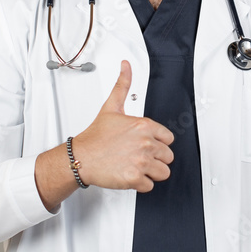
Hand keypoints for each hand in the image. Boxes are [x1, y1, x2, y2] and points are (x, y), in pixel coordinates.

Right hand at [72, 60, 173, 191]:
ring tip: (136, 166)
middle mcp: (145, 143)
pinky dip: (141, 184)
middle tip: (139, 157)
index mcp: (144, 126)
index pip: (169, 139)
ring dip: (151, 172)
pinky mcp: (135, 179)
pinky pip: (150, 185)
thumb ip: (122, 85)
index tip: (146, 144)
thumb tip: (126, 65)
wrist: (81, 157)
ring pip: (163, 172)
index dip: (158, 143)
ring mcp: (141, 162)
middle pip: (167, 157)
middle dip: (155, 158)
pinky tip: (130, 175)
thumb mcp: (111, 107)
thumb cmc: (96, 136)